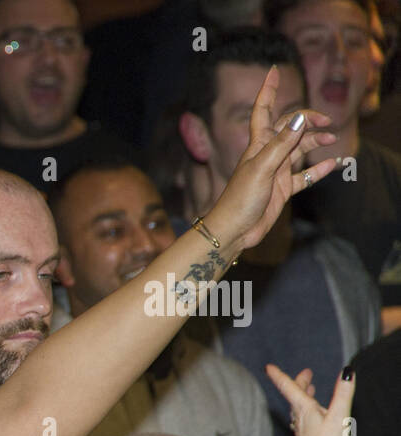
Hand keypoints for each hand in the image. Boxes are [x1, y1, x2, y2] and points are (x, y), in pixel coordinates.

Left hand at [206, 66, 339, 251]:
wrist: (234, 231)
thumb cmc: (240, 199)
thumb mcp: (261, 168)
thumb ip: (282, 144)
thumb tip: (301, 118)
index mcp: (258, 145)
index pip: (264, 111)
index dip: (269, 91)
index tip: (274, 71)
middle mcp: (268, 154)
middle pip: (291, 128)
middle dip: (308, 120)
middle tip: (326, 122)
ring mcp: (276, 171)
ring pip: (300, 149)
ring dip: (316, 141)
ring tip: (332, 139)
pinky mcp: (283, 189)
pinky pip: (305, 176)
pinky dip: (319, 169)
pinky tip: (333, 164)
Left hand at [266, 364, 355, 435]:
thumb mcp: (339, 417)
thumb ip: (343, 394)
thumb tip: (347, 371)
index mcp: (305, 411)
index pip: (289, 388)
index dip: (279, 376)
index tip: (268, 367)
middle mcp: (301, 421)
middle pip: (296, 398)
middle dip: (299, 383)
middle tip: (306, 373)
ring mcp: (304, 433)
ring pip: (300, 410)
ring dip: (304, 397)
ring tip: (310, 390)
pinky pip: (306, 423)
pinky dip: (309, 413)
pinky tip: (315, 419)